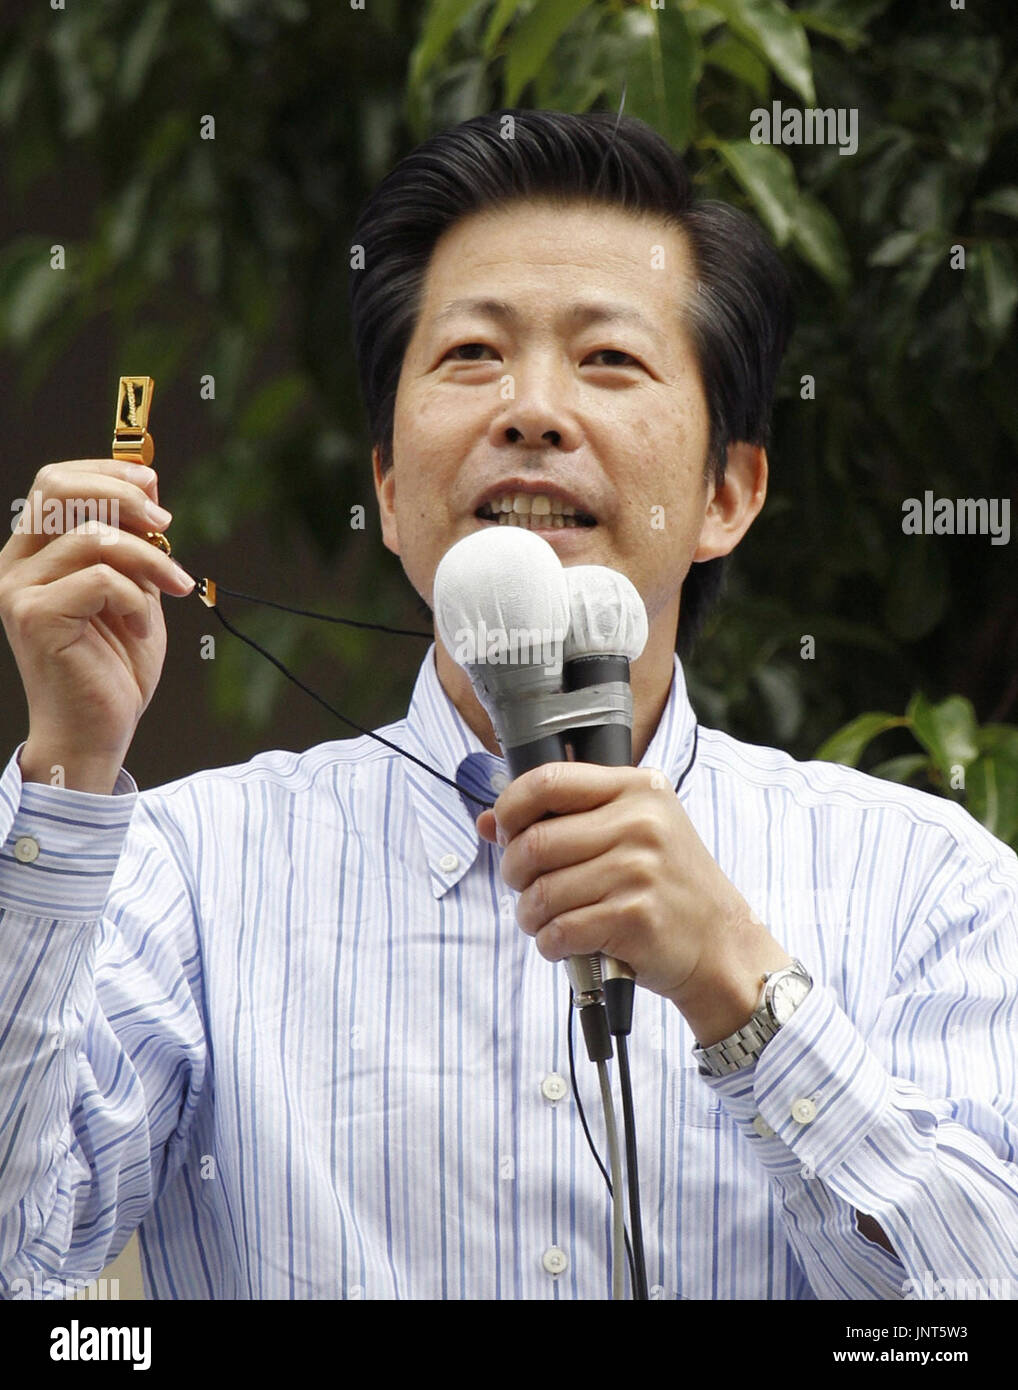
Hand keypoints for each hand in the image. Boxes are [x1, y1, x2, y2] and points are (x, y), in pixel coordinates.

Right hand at [0, 459, 194, 791]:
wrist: (98, 731)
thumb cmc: (114, 666)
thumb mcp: (134, 589)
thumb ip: (133, 542)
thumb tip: (147, 485)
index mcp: (33, 555)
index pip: (55, 482)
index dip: (106, 471)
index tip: (152, 484)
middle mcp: (15, 567)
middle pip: (56, 487)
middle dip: (120, 493)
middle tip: (164, 523)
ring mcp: (19, 591)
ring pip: (93, 537)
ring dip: (150, 558)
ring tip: (175, 586)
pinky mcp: (35, 616)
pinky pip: (102, 579)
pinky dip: (137, 596)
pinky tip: (140, 623)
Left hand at [476, 763, 793, 1043]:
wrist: (720, 943)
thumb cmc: (667, 884)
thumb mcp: (631, 832)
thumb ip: (562, 819)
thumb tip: (487, 822)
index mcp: (638, 788)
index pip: (548, 780)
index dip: (510, 806)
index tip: (506, 830)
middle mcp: (641, 823)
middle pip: (534, 842)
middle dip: (514, 872)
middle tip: (523, 886)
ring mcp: (640, 870)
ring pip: (541, 893)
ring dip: (529, 915)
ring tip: (543, 919)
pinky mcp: (634, 919)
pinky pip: (559, 931)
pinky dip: (549, 943)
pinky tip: (564, 941)